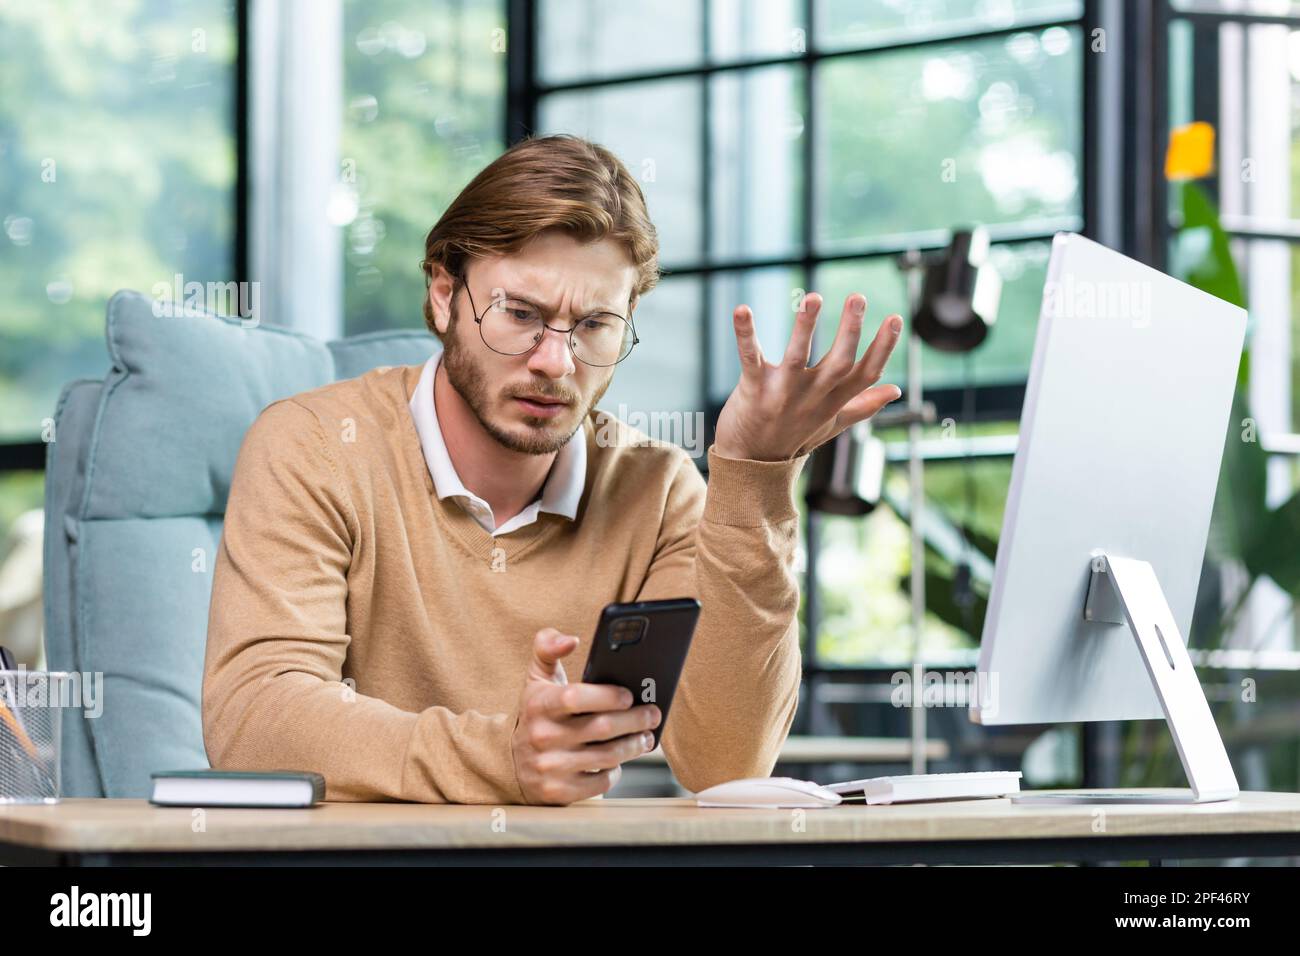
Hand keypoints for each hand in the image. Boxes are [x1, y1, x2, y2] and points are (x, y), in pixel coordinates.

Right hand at [511, 627, 661, 805]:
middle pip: (601, 728)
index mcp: (540, 704)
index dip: (608, 696)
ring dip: (633, 746)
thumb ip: (548, 647)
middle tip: (652, 714)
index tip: (629, 695)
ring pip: (606, 757)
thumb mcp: (536, 678)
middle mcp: (542, 736)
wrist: (508, 761)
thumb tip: (570, 639)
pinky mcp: (559, 791)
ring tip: (646, 737)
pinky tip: (621, 760)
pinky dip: (616, 771)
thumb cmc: (535, 713)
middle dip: (635, 720)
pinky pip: (600, 783)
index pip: (576, 697)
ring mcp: (550, 767)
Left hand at [712, 292, 903, 461]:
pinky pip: (749, 358)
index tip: (895, 318)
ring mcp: (782, 393)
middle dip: (850, 330)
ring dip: (805, 326)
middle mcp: (811, 397)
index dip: (883, 347)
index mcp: (833, 401)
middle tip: (858, 297)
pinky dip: (745, 334)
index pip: (865, 375)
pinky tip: (742, 309)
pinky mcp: (753, 389)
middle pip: (838, 363)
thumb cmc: (792, 438)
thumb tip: (895, 390)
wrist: (748, 464)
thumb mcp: (832, 423)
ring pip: (797, 357)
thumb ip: (862, 405)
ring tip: (813, 297)